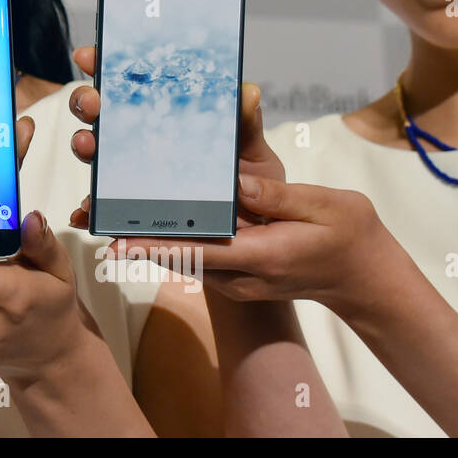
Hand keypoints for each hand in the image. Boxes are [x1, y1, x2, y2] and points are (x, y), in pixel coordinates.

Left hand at [64, 46, 392, 313]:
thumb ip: (278, 195)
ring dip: (142, 236)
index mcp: (260, 256)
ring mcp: (236, 277)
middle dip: (134, 235)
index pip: (199, 251)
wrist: (365, 277)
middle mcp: (240, 274)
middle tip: (92, 213)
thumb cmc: (350, 236)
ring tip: (99, 213)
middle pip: (177, 254)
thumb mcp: (325, 207)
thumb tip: (236, 180)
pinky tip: (138, 217)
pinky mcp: (234, 269)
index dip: (155, 246)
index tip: (115, 241)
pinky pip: (193, 253)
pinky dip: (164, 237)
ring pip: (180, 254)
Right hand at [66, 45, 284, 228]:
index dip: (105, 64)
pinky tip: (85, 210)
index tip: (90, 56)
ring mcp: (130, 172)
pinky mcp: (129, 209)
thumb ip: (245, 124)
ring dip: (83, 144)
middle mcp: (139, 138)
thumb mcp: (251, 150)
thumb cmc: (250, 183)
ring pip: (93, 151)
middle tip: (94, 102)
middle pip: (100, 111)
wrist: (254, 231)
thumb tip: (249, 92)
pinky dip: (87, 208)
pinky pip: (101, 206)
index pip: (129, 81)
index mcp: (164, 113)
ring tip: (88, 145)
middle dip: (86, 100)